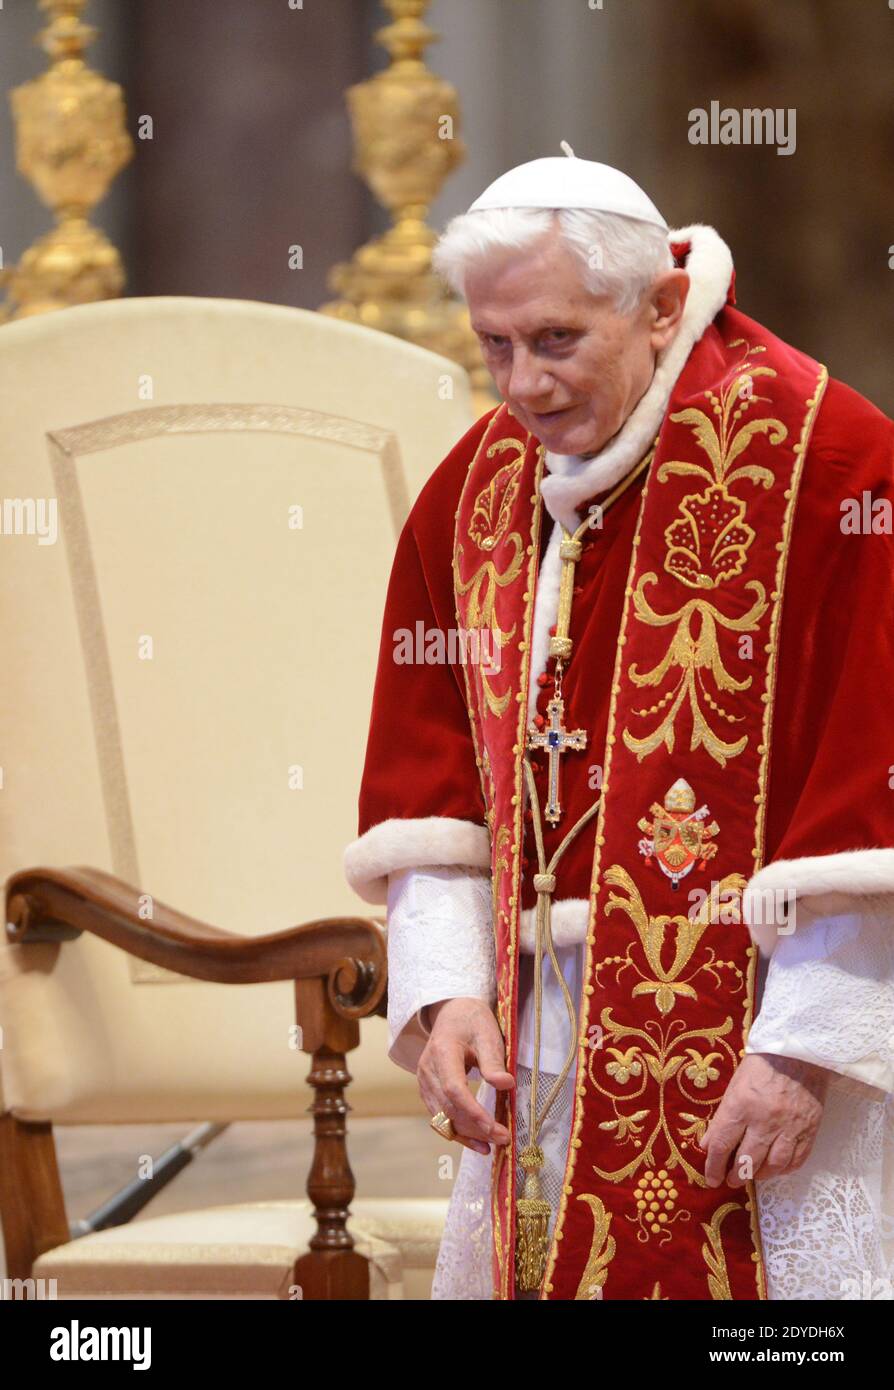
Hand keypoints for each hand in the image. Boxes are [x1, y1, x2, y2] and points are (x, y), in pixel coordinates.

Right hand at [417, 997, 514, 1155]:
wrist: (452, 1014)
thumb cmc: (472, 1022)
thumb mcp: (488, 1033)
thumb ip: (493, 1061)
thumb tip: (506, 1085)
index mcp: (442, 1052)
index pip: (454, 1089)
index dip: (474, 1112)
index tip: (495, 1128)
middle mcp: (427, 1070)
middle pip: (448, 1108)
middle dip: (476, 1128)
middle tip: (504, 1138)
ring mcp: (424, 1082)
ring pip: (442, 1118)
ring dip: (467, 1134)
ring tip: (492, 1145)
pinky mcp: (427, 1091)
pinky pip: (440, 1117)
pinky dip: (458, 1131)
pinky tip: (477, 1142)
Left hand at [699, 1052, 828, 1187]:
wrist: (800, 1051)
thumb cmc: (762, 1064)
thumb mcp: (734, 1085)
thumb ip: (722, 1117)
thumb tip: (709, 1144)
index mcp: (741, 1105)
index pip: (723, 1144)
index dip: (714, 1166)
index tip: (711, 1177)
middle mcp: (765, 1120)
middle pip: (748, 1160)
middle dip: (736, 1175)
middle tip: (731, 1180)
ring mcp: (790, 1127)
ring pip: (774, 1165)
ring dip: (760, 1175)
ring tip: (751, 1175)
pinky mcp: (810, 1129)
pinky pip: (797, 1160)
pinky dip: (784, 1169)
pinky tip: (776, 1168)